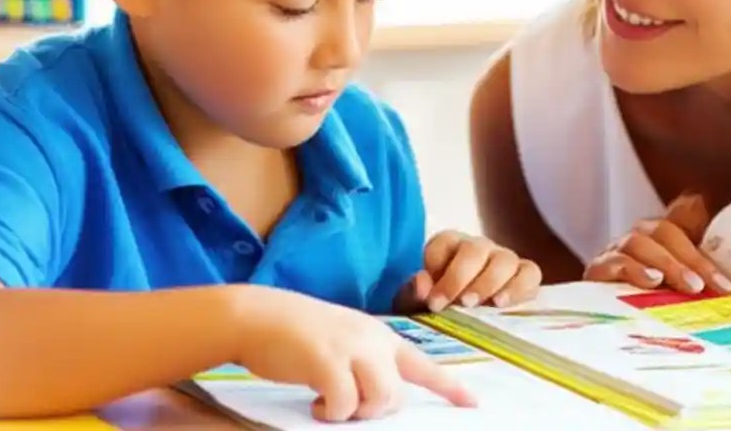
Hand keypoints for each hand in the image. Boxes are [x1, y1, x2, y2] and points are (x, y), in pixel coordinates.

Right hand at [233, 285, 474, 421]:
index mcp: (379, 336)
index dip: (449, 387)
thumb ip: (364, 364)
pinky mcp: (327, 362)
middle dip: (373, 410)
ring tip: (328, 402)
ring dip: (354, 412)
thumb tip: (378, 401)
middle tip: (342, 403)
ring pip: (379, 400)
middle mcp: (372, 340)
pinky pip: (343, 405)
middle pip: (396, 395)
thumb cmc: (296, 336)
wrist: (257, 317)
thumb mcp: (342, 342)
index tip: (473, 404)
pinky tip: (313, 402)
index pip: (422, 364)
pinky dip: (329, 413)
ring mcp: (351, 349)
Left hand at [406, 231, 542, 312]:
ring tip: (480, 306)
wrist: (463, 325)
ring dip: (491, 282)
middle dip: (464, 276)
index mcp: (447, 247)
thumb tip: (422, 283)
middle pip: (476, 249)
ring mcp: (503, 260)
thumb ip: (414, 293)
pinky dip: (520, 287)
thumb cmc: (437, 309)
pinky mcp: (525, 276)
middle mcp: (477, 248)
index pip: (444, 242)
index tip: (433, 301)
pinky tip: (503, 304)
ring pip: (505, 259)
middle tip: (459, 303)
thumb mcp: (416, 304)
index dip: (438, 268)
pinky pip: (531, 273)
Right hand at [583, 193, 730, 294]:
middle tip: (704, 287)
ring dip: (665, 262)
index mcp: (661, 237)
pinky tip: (650, 281)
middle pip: (664, 232)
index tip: (726, 286)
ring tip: (686, 285)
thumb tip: (729, 279)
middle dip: (689, 259)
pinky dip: (633, 269)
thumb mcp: (675, 290)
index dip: (706, 255)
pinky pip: (613, 262)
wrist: (600, 317)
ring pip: (638, 242)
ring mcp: (615, 251)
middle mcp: (639, 238)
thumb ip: (698, 278)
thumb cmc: (645, 301)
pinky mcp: (596, 269)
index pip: (687, 229)